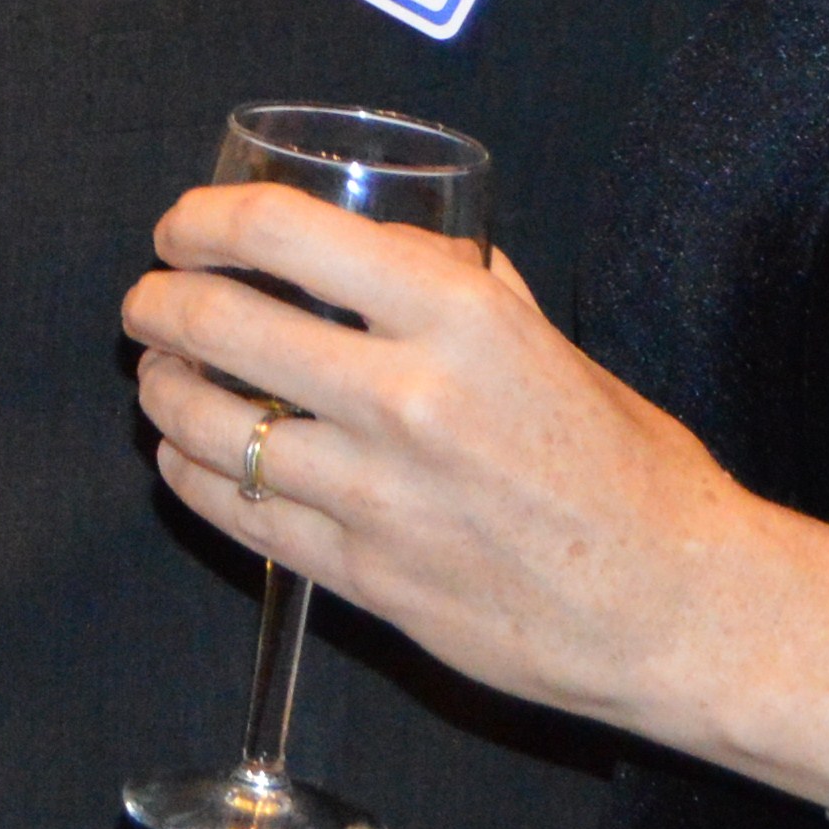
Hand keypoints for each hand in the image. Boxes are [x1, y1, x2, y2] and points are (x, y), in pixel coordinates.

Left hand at [119, 180, 779, 752]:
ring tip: (158, 376)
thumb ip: (461, 288)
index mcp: (459, 317)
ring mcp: (375, 494)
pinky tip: (183, 458)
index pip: (283, 233)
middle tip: (148, 301)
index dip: (205, 220)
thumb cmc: (631, 470)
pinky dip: (190, 475)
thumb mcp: (550, 343)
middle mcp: (405, 397)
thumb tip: (381, 246)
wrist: (680, 608)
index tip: (182, 227)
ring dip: (161, 391)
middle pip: (221, 323)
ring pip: (207, 425)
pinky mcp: (361, 576)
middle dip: (159, 304)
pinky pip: (237, 513)